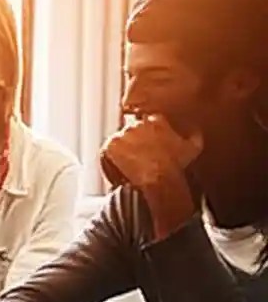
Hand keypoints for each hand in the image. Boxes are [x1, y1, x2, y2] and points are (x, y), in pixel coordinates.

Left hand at [101, 115, 201, 238]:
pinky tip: (120, 171)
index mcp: (156, 121)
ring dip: (123, 152)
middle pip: (132, 131)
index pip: (149, 122)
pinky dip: (110, 162)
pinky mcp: (109, 146)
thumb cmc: (175, 166)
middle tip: (140, 158)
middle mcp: (137, 124)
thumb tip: (194, 131)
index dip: (149, 135)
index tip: (151, 145)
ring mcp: (121, 134)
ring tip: (130, 168)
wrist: (158, 180)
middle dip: (135, 142)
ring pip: (119, 142)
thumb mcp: (192, 149)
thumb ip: (194, 136)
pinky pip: (107, 153)